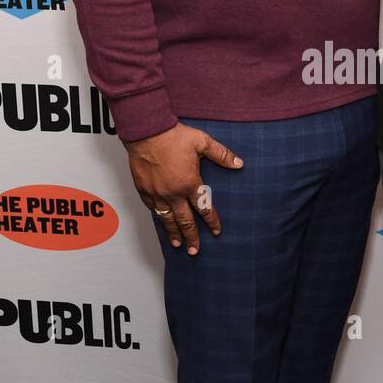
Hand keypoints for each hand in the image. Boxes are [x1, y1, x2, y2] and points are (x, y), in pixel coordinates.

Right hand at [125, 122, 242, 254]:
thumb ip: (221, 155)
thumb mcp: (202, 142)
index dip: (211, 220)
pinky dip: (158, 217)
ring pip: (167, 219)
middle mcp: (173, 193)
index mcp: (190, 183)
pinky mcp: (144, 189)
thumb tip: (239, 163)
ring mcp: (157, 193)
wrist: (147, 131)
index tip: (216, 231)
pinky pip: (152, 208)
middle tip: (195, 251)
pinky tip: (161, 221)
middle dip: (192, 237)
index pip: (204, 208)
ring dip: (173, 233)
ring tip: (178, 244)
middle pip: (185, 221)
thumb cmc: (174, 136)